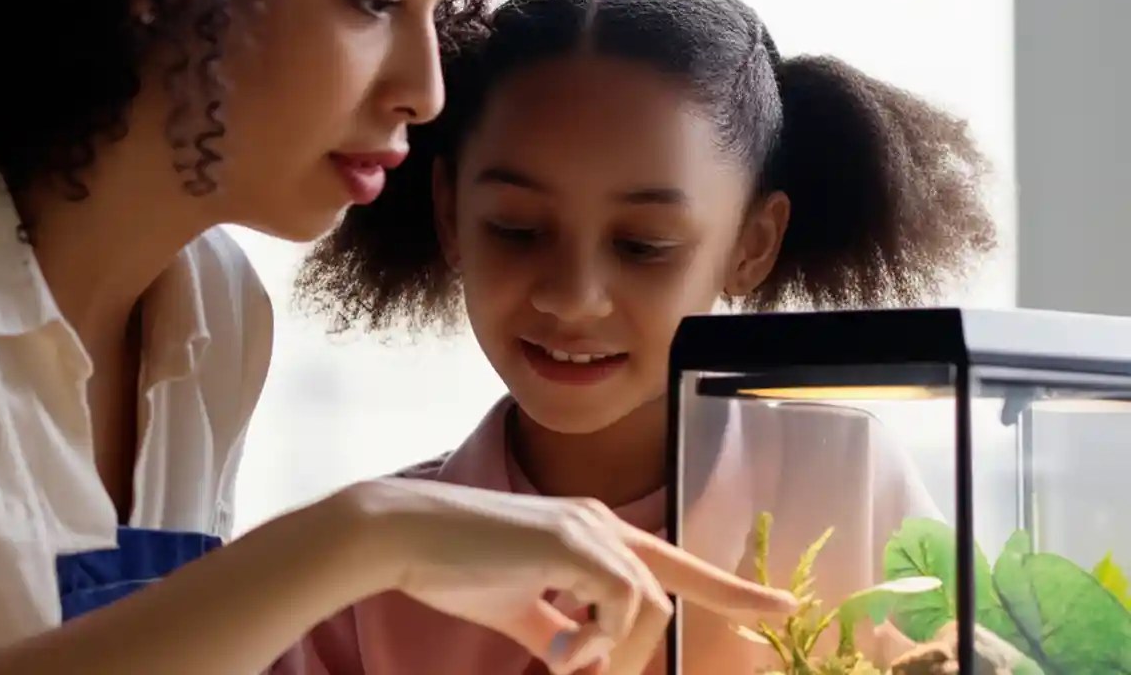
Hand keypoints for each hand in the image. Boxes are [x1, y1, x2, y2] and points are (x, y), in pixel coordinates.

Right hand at [352, 478, 798, 674]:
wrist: (403, 536)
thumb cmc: (454, 567)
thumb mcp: (518, 610)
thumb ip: (559, 632)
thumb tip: (583, 663)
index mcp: (593, 534)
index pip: (675, 566)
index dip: (732, 590)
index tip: (781, 608)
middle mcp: (601, 523)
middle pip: (662, 599)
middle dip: (641, 656)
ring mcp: (589, 528)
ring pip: (645, 607)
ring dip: (613, 654)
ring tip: (561, 667)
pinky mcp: (572, 540)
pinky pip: (620, 603)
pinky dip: (596, 641)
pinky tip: (558, 652)